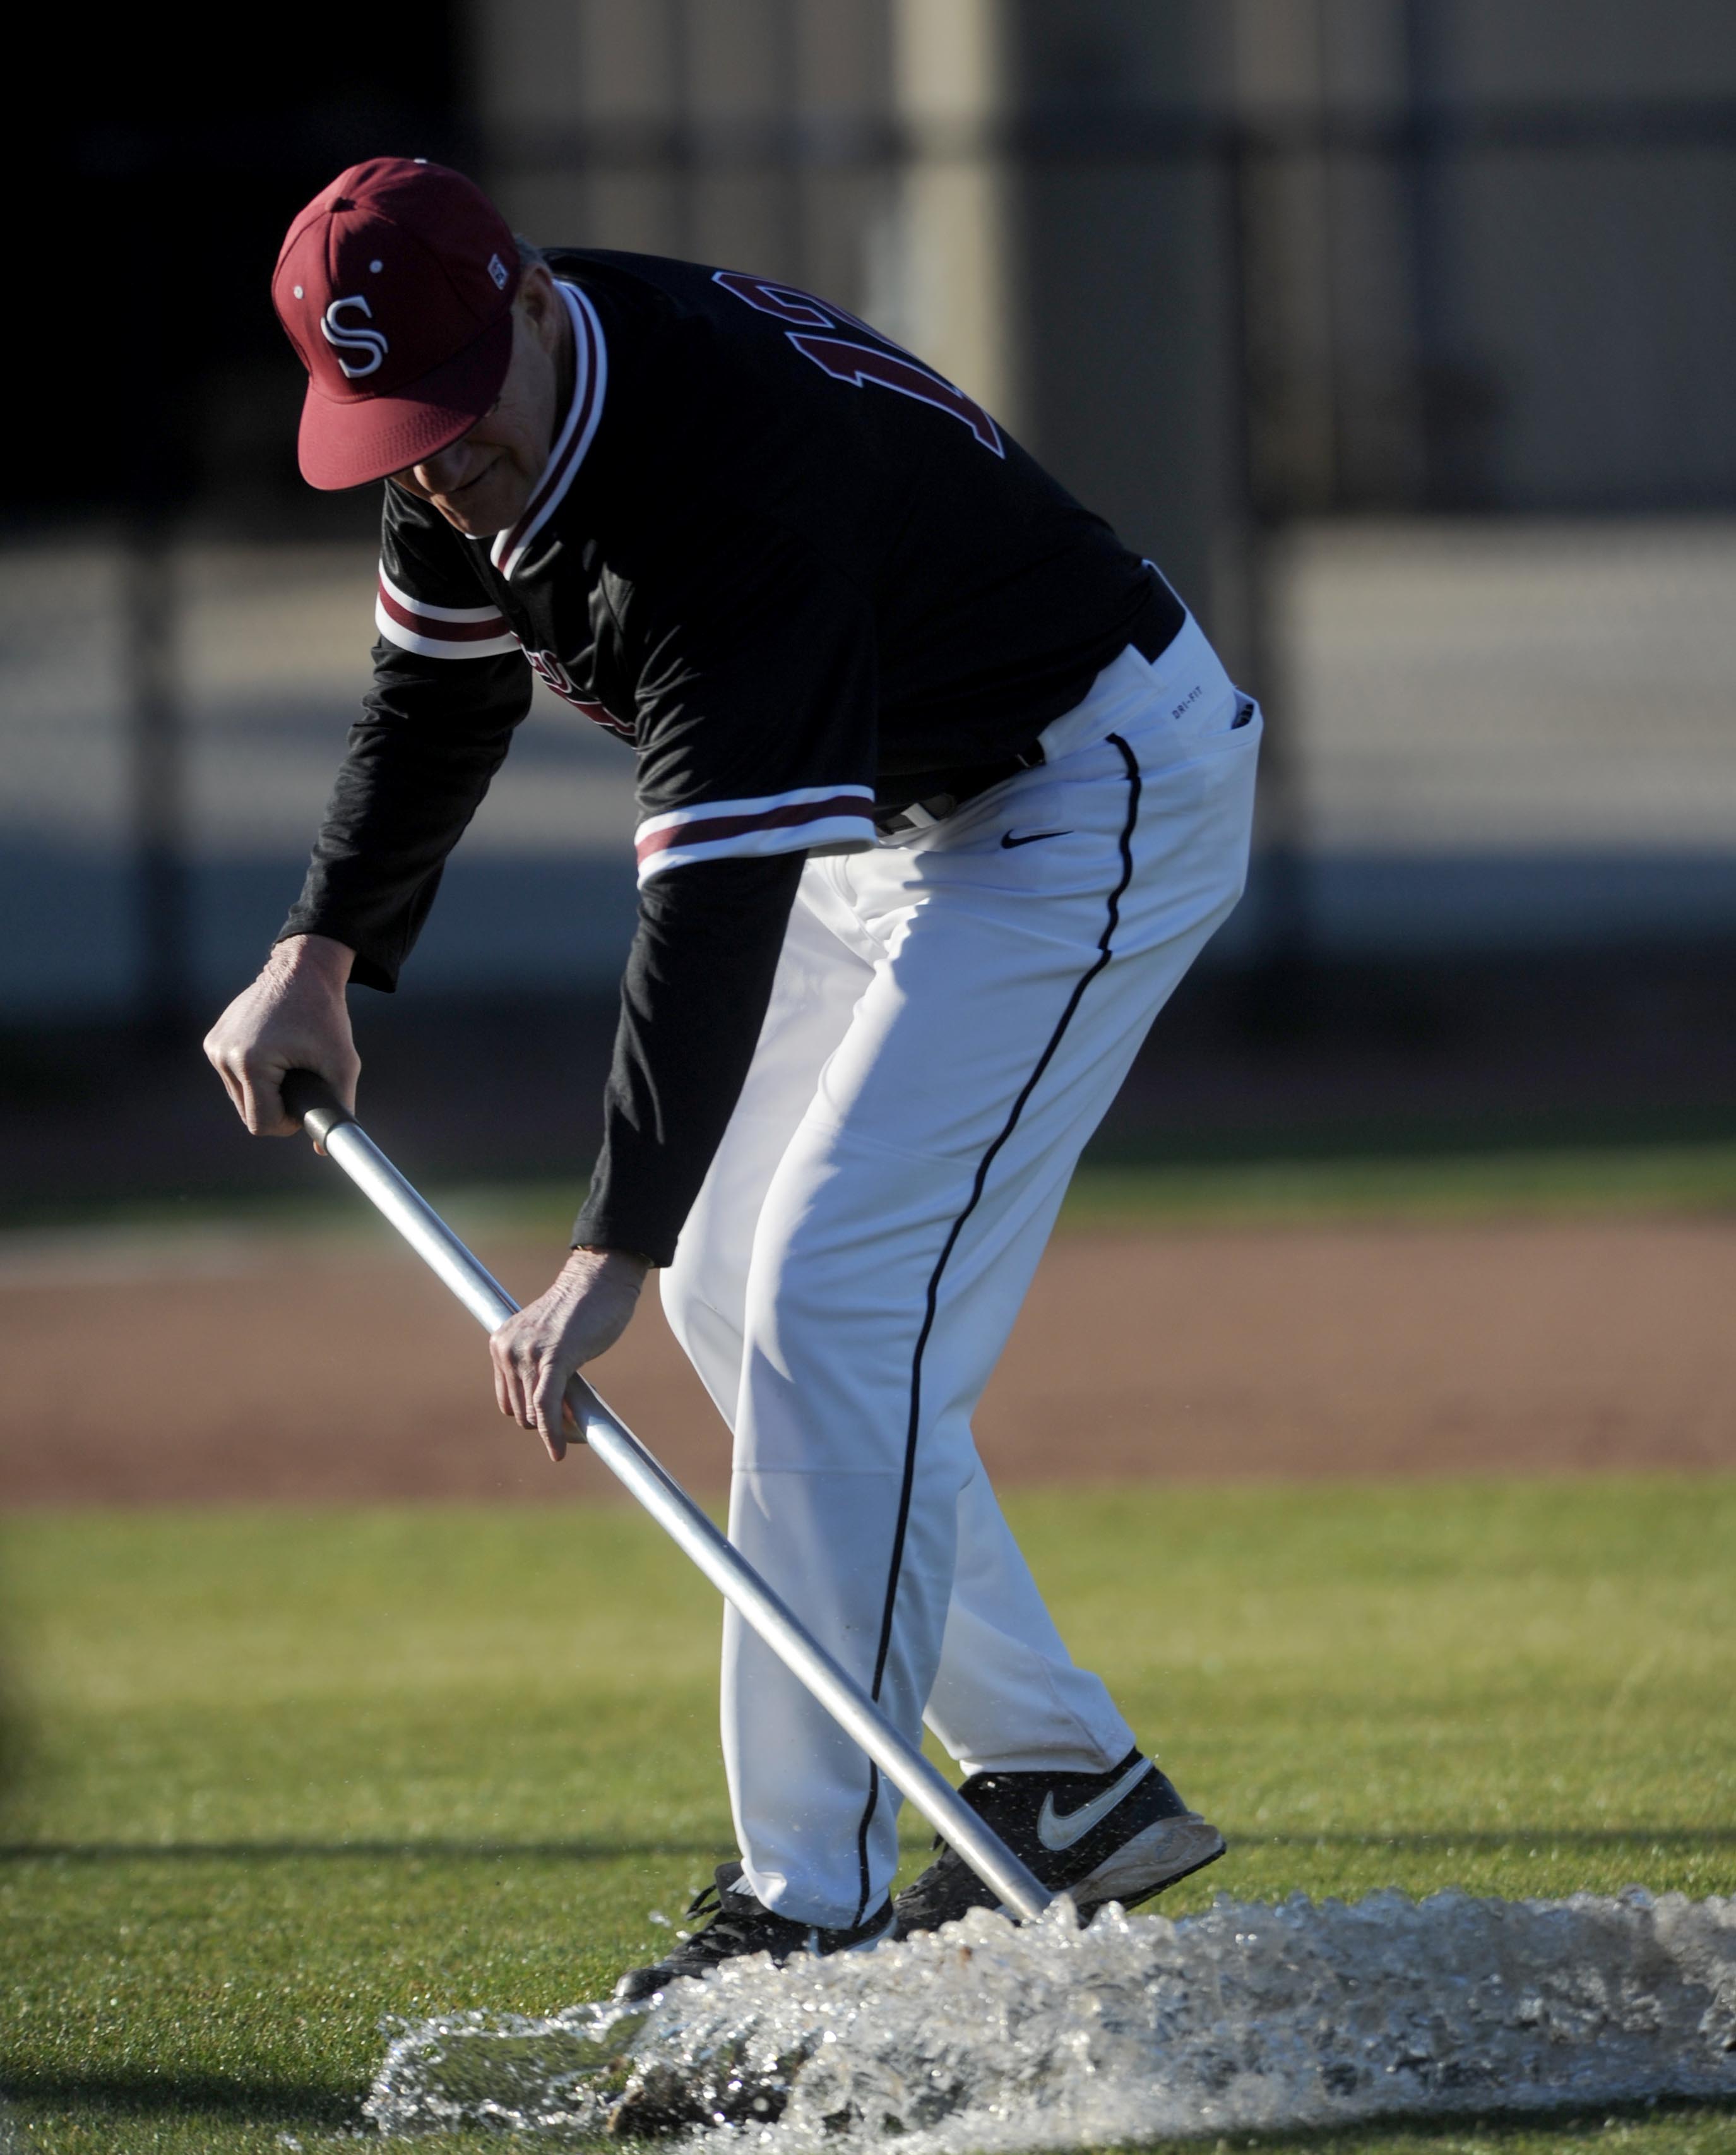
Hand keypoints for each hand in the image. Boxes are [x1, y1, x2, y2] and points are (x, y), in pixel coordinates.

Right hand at [204, 935, 358, 1141]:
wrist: (303, 970)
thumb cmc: (326, 1016)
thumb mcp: (343, 1064)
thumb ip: (339, 1108)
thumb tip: (324, 1150)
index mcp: (250, 1062)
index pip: (262, 1124)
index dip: (288, 1124)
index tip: (306, 1103)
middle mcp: (223, 1055)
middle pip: (249, 1113)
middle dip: (277, 1107)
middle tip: (302, 1081)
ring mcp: (215, 1046)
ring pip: (240, 1098)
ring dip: (265, 1092)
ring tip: (289, 1063)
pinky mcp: (213, 1040)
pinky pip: (234, 1077)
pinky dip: (254, 1076)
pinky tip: (273, 1054)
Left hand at [490, 1247, 649, 1461]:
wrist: (601, 1278)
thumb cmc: (583, 1307)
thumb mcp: (550, 1339)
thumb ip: (542, 1368)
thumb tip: (556, 1415)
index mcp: (501, 1343)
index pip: (509, 1400)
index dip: (534, 1415)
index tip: (561, 1420)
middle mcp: (507, 1349)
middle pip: (519, 1412)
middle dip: (547, 1426)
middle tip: (577, 1428)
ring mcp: (527, 1354)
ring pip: (533, 1415)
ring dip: (556, 1431)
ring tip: (580, 1430)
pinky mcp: (552, 1358)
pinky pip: (545, 1407)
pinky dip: (551, 1433)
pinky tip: (559, 1450)